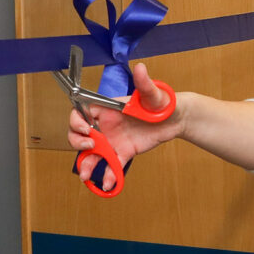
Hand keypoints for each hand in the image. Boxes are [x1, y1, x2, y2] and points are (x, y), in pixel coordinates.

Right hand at [67, 62, 180, 191]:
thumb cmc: (162, 102)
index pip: (82, 112)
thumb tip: (140, 68)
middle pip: (81, 134)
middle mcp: (106, 124)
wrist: (177, 119)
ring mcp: (113, 139)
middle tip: (90, 147)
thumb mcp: (152, 93)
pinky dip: (108, 175)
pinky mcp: (124, 152)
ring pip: (92, 153)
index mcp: (107, 109)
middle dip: (78, 143)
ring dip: (86, 164)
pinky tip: (108, 184)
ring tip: (85, 175)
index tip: (86, 129)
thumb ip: (144, 83)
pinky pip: (112, 165)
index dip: (77, 121)